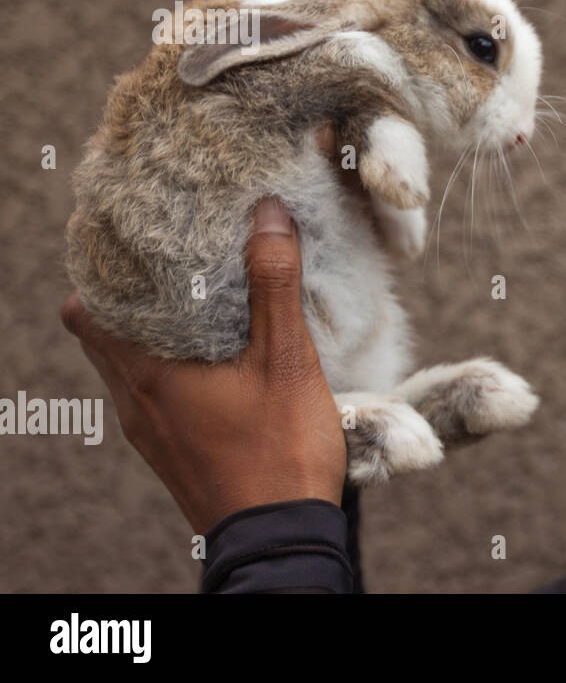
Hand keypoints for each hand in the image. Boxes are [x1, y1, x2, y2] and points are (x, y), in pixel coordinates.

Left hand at [61, 191, 347, 535]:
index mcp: (148, 373)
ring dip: (151, 333)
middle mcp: (134, 401)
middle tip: (173, 263)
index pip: (87, 311)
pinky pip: (150, 393)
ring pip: (126, 365)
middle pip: (101, 334)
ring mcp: (149, 430)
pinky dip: (168, 365)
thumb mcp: (288, 360)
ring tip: (198, 302)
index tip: (138, 244)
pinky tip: (216, 358)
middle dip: (130, 297)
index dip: (103, 274)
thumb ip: (273, 285)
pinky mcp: (169, 450)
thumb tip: (266, 216)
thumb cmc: (280, 451)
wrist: (279, 539)